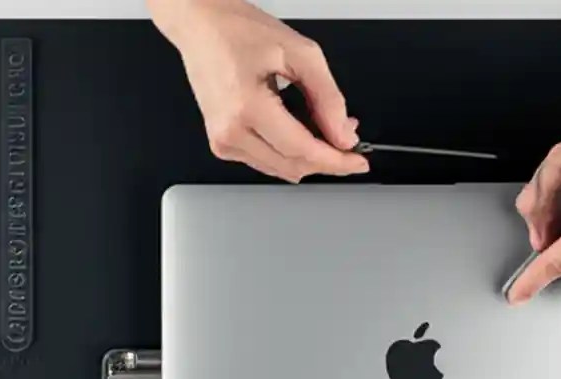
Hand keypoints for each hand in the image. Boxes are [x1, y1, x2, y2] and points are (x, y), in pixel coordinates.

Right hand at [149, 0, 367, 181]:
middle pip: (294, 166)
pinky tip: (302, 130)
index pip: (302, 151)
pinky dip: (290, 152)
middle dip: (327, 159)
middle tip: (348, 138)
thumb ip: (328, 97)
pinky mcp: (223, 144)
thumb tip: (343, 135)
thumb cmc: (239, 31)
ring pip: (282, 169)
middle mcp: (230, 132)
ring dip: (310, 156)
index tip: (359, 162)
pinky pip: (267, 161)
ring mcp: (224, 142)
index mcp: (246, 108)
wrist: (201, 26)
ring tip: (326, 128)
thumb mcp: (299, 54)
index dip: (337, 160)